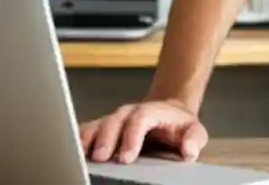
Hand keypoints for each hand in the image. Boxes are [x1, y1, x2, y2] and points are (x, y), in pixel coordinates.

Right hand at [79, 98, 209, 163]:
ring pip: (98, 124)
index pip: (139, 120)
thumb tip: (188, 150)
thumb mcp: (194, 130)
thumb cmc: (179, 126)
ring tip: (82, 155)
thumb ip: (194, 139)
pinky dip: (79, 140)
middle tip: (102, 158)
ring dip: (89, 139)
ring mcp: (114, 119)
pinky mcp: (103, 128)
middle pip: (114, 121)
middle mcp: (129, 113)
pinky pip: (88, 131)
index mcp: (150, 112)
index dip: (131, 137)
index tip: (127, 157)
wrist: (168, 113)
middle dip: (107, 139)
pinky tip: (73, 151)